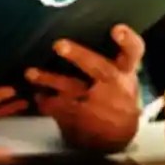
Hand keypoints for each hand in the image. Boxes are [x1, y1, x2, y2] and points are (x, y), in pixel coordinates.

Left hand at [26, 26, 144, 152]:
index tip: (117, 29)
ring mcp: (93, 102)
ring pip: (69, 87)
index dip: (127, 40)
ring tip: (31, 73)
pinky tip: (36, 94)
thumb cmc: (119, 97)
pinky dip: (43, 99)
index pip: (133, 51)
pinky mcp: (76, 116)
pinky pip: (55, 106)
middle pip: (98, 67)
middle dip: (79, 56)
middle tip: (59, 45)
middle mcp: (112, 84)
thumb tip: (99, 29)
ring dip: (48, 79)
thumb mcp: (126, 77)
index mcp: (125, 71)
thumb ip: (117, 59)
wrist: (116, 136)